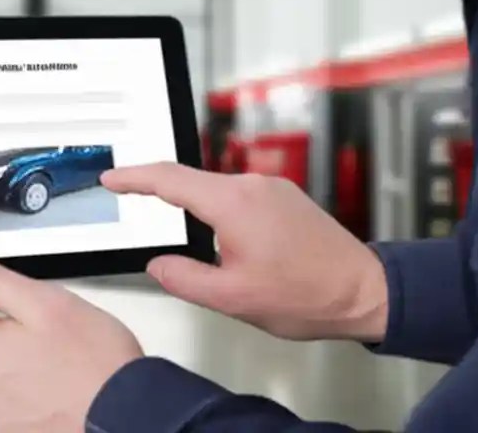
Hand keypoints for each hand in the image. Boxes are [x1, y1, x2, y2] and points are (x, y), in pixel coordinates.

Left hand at [0, 246, 142, 432]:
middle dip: (12, 342)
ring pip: (2, 383)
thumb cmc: (93, 361)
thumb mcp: (44, 302)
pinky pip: (15, 413)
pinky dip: (33, 406)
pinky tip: (61, 401)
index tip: (30, 312)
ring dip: (23, 376)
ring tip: (64, 373)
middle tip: (56, 342)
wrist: (128, 416)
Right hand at [101, 163, 387, 341]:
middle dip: (159, 190)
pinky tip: (222, 238)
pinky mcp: (285, 197)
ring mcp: (272, 188)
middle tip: (133, 199)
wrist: (366, 292)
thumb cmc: (307, 296)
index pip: (169, 179)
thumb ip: (183, 278)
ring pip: (215, 189)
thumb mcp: (231, 299)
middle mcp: (252, 186)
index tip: (112, 179)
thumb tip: (158, 265)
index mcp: (233, 204)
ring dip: (194, 206)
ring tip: (184, 236)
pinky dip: (218, 210)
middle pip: (191, 179)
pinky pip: (238, 195)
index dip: (134, 177)